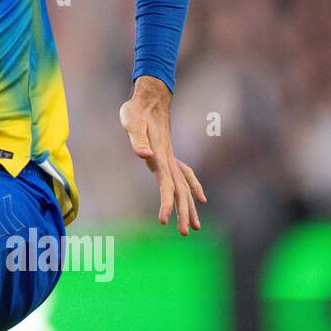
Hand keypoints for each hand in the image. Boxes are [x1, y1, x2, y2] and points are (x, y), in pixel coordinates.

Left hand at [119, 76, 207, 235]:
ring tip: (196, 227)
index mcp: (160, 156)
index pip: (165, 185)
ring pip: (184, 186)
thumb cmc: (136, 110)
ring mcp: (171, 158)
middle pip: (179, 190)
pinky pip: (185, 176)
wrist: (150, 97)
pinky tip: (199, 200)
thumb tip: (143, 155)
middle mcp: (168, 159)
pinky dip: (193, 189)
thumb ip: (137, 139)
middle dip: (183, 213)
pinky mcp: (169, 156)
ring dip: (190, 207)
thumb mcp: (131, 122)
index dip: (165, 203)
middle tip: (186, 233)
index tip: (163, 221)